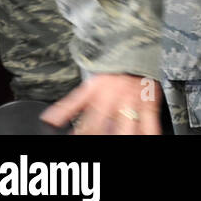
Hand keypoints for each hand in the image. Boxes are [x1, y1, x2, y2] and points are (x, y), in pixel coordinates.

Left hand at [42, 73, 162, 135]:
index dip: (83, 134)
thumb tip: (48, 119)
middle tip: (101, 143)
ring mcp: (135, 105)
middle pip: (110, 128)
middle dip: (106, 137)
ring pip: (131, 127)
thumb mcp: (86, 89)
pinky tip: (151, 138)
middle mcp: (118, 103)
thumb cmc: (110, 77)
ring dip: (127, 136)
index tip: (76, 139)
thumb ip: (68, 106)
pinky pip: (151, 123)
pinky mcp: (150, 106)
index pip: (89, 124)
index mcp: (101, 100)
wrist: (135, 58)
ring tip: (125, 141)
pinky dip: (151, 132)